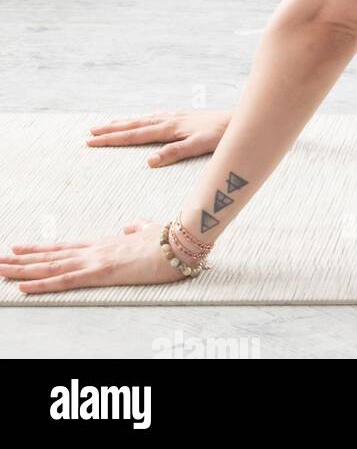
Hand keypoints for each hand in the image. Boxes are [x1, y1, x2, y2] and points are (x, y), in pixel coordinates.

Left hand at [0, 221, 191, 294]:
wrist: (182, 241)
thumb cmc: (168, 238)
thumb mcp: (149, 232)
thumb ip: (137, 228)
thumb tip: (131, 226)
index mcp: (104, 244)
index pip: (64, 248)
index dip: (39, 250)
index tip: (18, 249)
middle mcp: (94, 250)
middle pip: (50, 257)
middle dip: (20, 260)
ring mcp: (96, 260)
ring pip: (51, 267)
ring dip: (22, 270)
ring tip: (0, 268)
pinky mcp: (102, 272)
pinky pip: (66, 281)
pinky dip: (42, 285)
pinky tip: (24, 286)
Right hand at [86, 109, 231, 166]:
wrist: (240, 119)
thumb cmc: (222, 135)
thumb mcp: (199, 146)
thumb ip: (175, 152)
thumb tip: (149, 161)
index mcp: (170, 128)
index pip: (134, 135)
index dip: (112, 139)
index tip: (91, 141)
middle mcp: (170, 120)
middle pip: (134, 125)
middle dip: (112, 130)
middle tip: (90, 132)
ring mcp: (176, 117)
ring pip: (144, 119)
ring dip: (124, 123)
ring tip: (107, 125)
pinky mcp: (184, 117)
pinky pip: (155, 117)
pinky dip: (142, 119)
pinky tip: (143, 120)